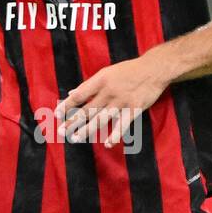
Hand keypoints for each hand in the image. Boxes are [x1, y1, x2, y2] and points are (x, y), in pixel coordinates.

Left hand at [53, 55, 167, 146]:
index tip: (57, 114)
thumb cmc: (129, 70)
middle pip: (87, 110)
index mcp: (101, 80)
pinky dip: (115, 135)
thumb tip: (72, 93)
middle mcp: (109, 91)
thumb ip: (90, 84)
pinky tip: (107, 144)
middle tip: (62, 131)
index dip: (67, 105)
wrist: (154, 69)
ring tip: (76, 138)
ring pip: (101, 119)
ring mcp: (122, 101)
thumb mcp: (107, 72)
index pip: (79, 95)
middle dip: (73, 121)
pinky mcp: (134, 109)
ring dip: (88, 130)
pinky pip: (123, 125)